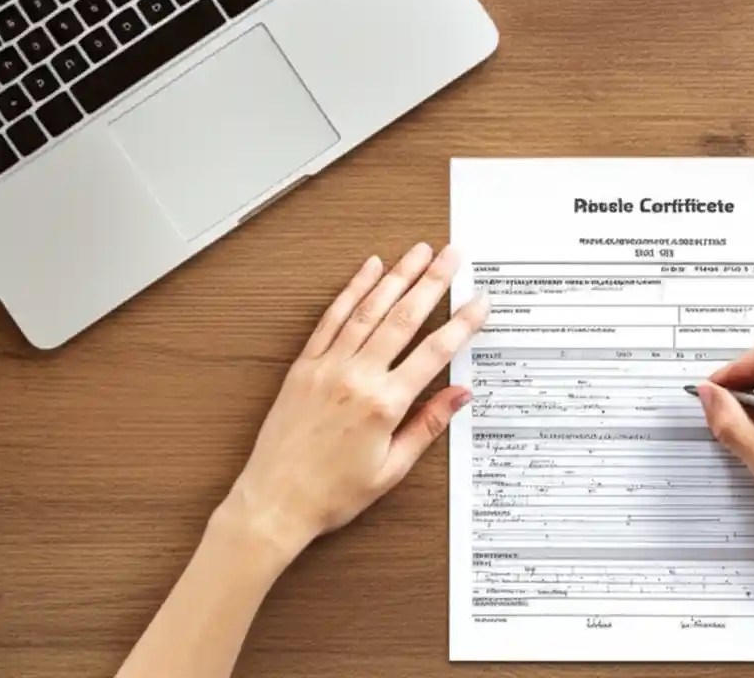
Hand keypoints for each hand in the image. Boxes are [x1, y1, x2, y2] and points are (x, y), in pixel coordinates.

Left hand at [215, 243, 488, 559]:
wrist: (274, 502)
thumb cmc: (332, 493)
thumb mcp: (392, 468)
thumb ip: (427, 425)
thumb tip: (460, 395)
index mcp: (384, 404)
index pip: (434, 353)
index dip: (462, 324)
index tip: (479, 304)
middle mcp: (356, 377)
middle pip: (404, 318)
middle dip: (432, 282)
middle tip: (452, 256)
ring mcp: (328, 366)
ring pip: (369, 310)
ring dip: (396, 276)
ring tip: (418, 252)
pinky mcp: (304, 366)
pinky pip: (332, 319)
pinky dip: (352, 291)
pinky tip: (368, 270)